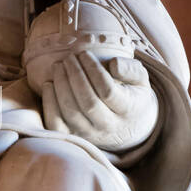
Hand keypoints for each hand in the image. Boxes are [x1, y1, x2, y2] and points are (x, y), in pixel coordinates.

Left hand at [41, 53, 158, 152]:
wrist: (127, 127)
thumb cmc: (131, 96)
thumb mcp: (140, 80)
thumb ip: (131, 69)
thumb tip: (113, 64)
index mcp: (128, 110)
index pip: (108, 91)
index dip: (94, 71)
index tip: (85, 54)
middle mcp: (109, 126)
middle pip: (88, 102)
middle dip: (75, 76)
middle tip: (69, 58)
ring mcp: (90, 133)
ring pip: (71, 112)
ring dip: (61, 86)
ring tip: (58, 66)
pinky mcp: (73, 135)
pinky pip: (56, 124)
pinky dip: (49, 104)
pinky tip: (49, 85)